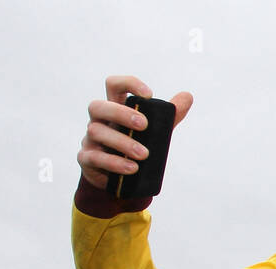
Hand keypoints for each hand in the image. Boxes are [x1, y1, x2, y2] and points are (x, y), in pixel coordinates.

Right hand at [78, 75, 193, 188]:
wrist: (119, 177)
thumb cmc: (135, 147)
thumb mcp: (154, 131)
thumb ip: (169, 116)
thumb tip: (188, 96)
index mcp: (114, 108)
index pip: (113, 85)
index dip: (128, 84)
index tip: (149, 94)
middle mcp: (98, 120)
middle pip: (98, 106)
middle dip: (120, 113)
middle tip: (144, 125)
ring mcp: (90, 139)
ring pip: (96, 132)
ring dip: (122, 143)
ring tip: (144, 154)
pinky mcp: (87, 159)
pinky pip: (94, 158)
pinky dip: (114, 163)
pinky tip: (132, 168)